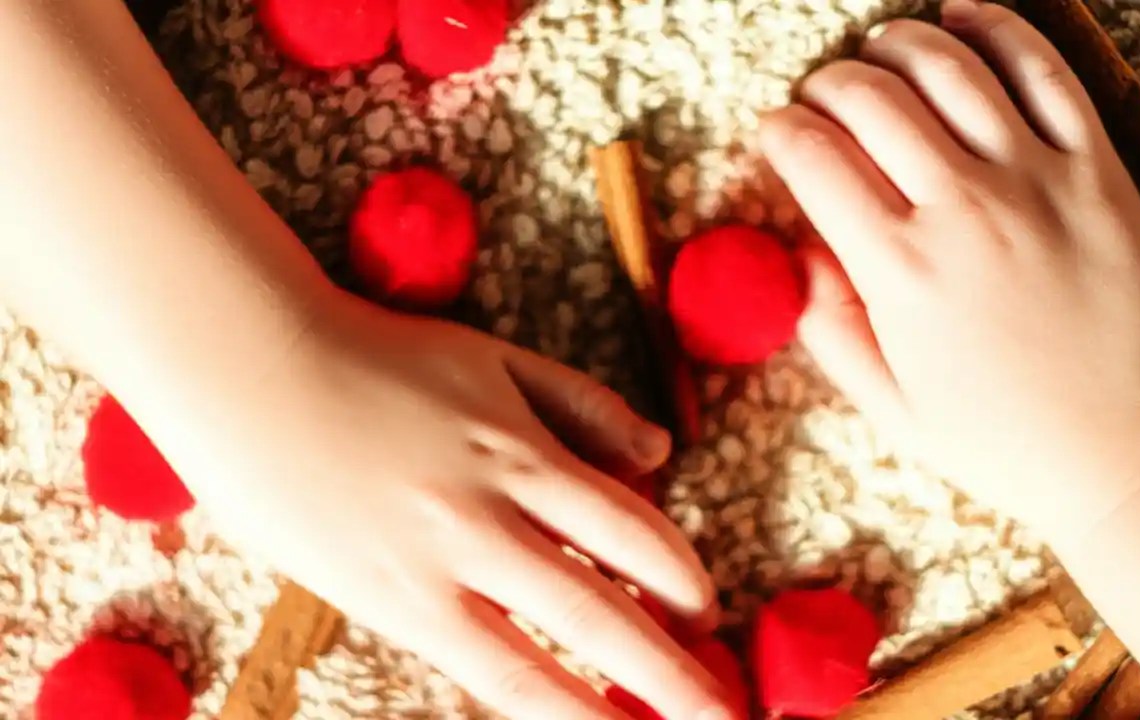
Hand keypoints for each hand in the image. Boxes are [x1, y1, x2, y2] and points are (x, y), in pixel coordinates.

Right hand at [159, 291, 735, 719]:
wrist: (252, 367)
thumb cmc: (380, 359)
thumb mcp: (497, 362)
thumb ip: (585, 405)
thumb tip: (663, 449)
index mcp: (521, 451)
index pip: (629, 530)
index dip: (681, 577)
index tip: (708, 611)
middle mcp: (487, 517)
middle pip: (601, 610)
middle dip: (672, 671)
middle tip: (724, 715)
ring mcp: (431, 567)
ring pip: (536, 659)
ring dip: (604, 710)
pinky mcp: (382, 601)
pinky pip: (469, 664)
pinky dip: (523, 699)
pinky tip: (558, 717)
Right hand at [759, 0, 1139, 538]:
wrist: (1134, 451)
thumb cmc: (1006, 441)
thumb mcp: (891, 408)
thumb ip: (830, 329)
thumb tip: (798, 258)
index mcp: (899, 271)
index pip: (814, 159)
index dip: (780, 131)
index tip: (775, 132)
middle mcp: (961, 209)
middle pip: (869, 99)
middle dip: (826, 83)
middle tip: (820, 96)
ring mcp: (1034, 180)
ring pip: (947, 69)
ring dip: (896, 44)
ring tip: (877, 47)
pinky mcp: (1096, 169)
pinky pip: (1042, 71)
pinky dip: (996, 30)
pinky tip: (962, 16)